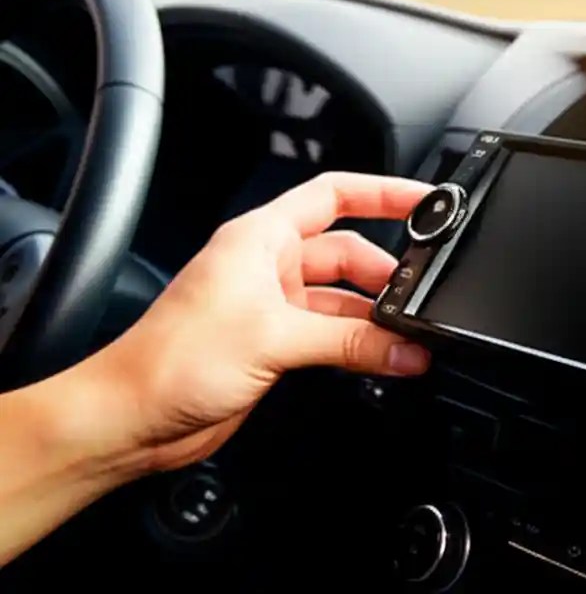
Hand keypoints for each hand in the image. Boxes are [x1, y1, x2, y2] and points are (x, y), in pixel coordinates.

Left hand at [73, 172, 434, 474]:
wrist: (131, 418)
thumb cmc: (170, 361)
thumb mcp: (274, 337)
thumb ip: (349, 341)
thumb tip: (405, 347)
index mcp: (260, 238)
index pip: (335, 194)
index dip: (384, 192)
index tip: (428, 201)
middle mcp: (268, 267)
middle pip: (348, 252)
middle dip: (388, 272)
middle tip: (423, 293)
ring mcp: (272, 307)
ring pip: (343, 299)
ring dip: (375, 318)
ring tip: (409, 337)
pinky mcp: (275, 346)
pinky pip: (332, 336)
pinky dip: (360, 347)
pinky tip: (385, 360)